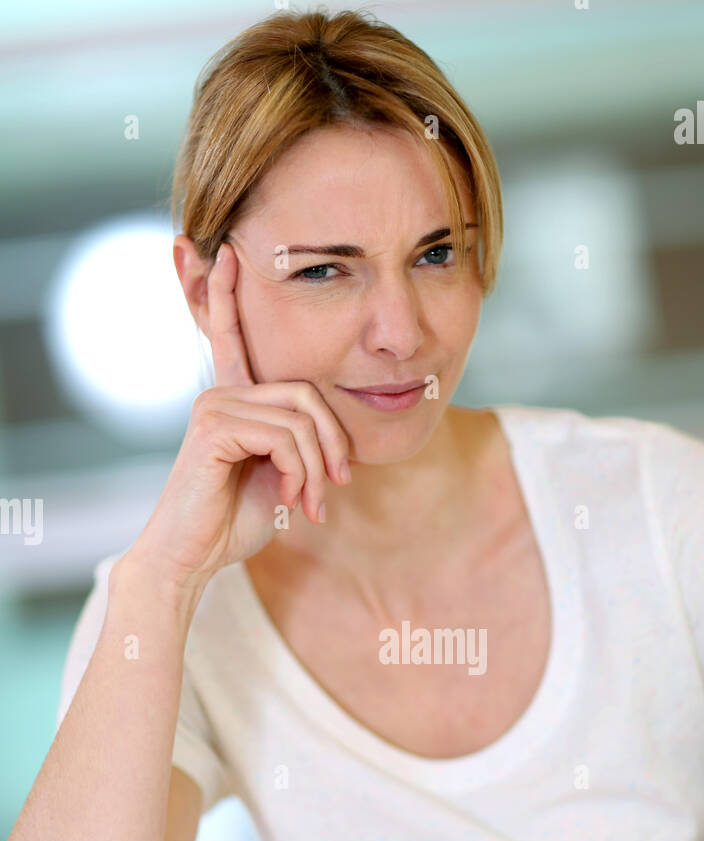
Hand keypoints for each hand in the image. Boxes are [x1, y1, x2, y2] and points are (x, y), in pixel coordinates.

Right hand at [131, 241, 353, 587]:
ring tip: (313, 504)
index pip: (232, 336)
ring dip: (319, 468)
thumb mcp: (279, 476)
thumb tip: (329, 436)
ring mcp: (215, 406)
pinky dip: (302, 472)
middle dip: (333, 443)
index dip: (226, 294)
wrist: (193, 557)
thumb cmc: (233, 521)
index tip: (224, 250)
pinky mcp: (214, 427)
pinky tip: (294, 500)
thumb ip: (298, 445)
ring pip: (301, 419)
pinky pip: (285, 436)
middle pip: (306, 392)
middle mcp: (220, 393)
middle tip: (339, 484)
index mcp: (233, 399)